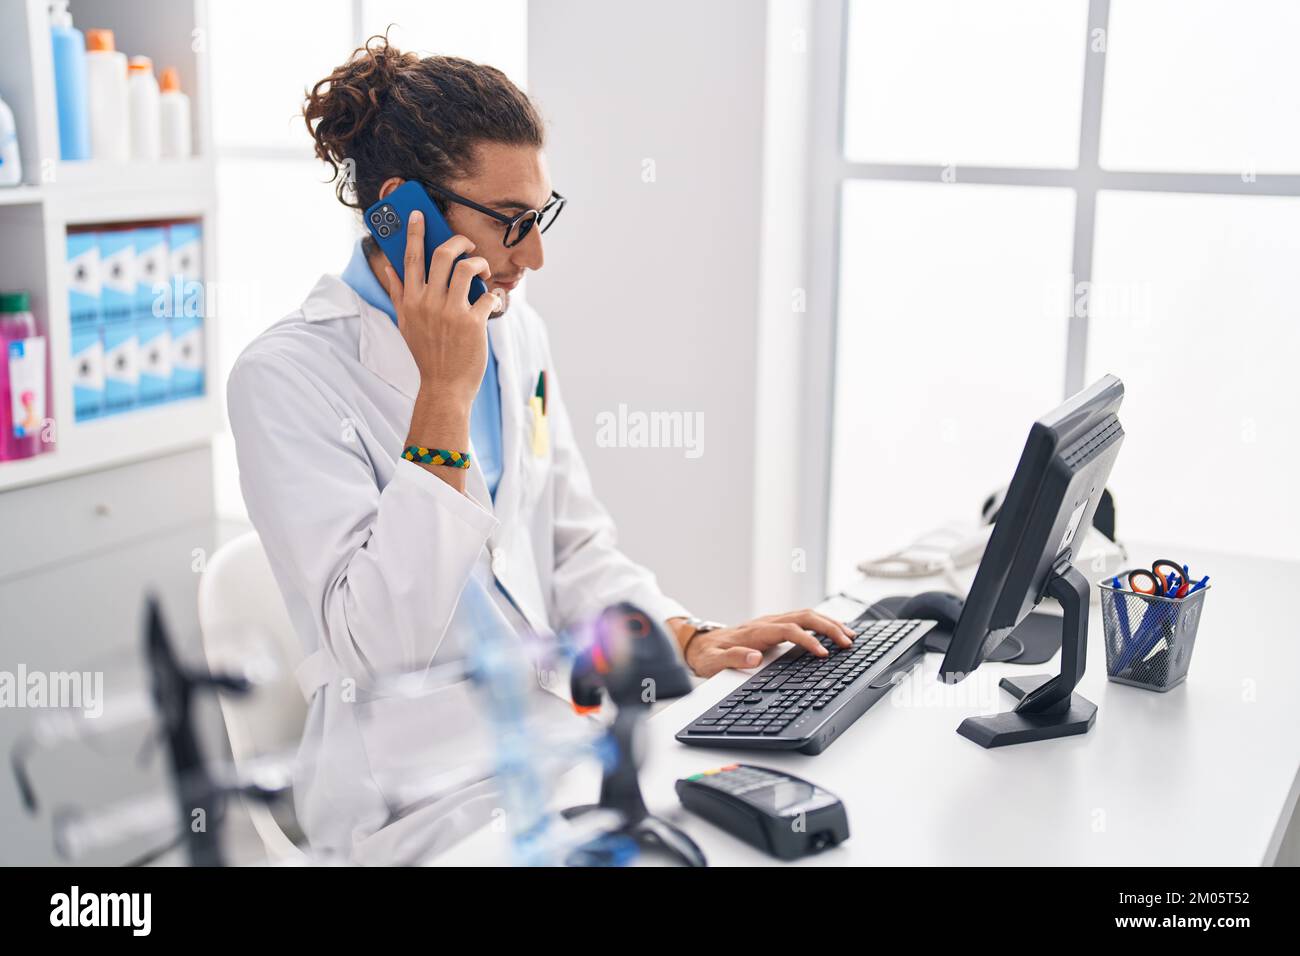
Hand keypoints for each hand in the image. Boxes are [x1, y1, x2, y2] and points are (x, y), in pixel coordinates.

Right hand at [377, 210, 498, 408]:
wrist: (444, 386)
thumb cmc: (427, 354)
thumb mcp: (406, 323)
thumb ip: (398, 293)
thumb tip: (389, 268)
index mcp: (411, 300)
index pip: (411, 258)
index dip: (415, 233)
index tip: (418, 215)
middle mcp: (428, 302)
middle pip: (442, 255)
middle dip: (458, 241)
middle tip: (467, 245)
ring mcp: (451, 312)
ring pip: (468, 268)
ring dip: (480, 264)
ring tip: (483, 273)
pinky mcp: (473, 323)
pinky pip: (490, 296)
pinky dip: (497, 296)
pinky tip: (496, 303)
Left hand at [682, 609, 854, 677]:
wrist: (699, 644)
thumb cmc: (707, 654)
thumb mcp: (712, 662)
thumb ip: (732, 659)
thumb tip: (754, 658)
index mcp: (756, 632)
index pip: (789, 630)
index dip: (808, 640)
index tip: (823, 653)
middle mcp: (766, 622)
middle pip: (804, 616)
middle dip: (828, 627)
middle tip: (847, 642)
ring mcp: (772, 622)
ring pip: (806, 615)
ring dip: (829, 623)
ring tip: (850, 635)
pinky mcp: (775, 625)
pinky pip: (803, 619)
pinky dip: (821, 624)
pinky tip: (833, 631)